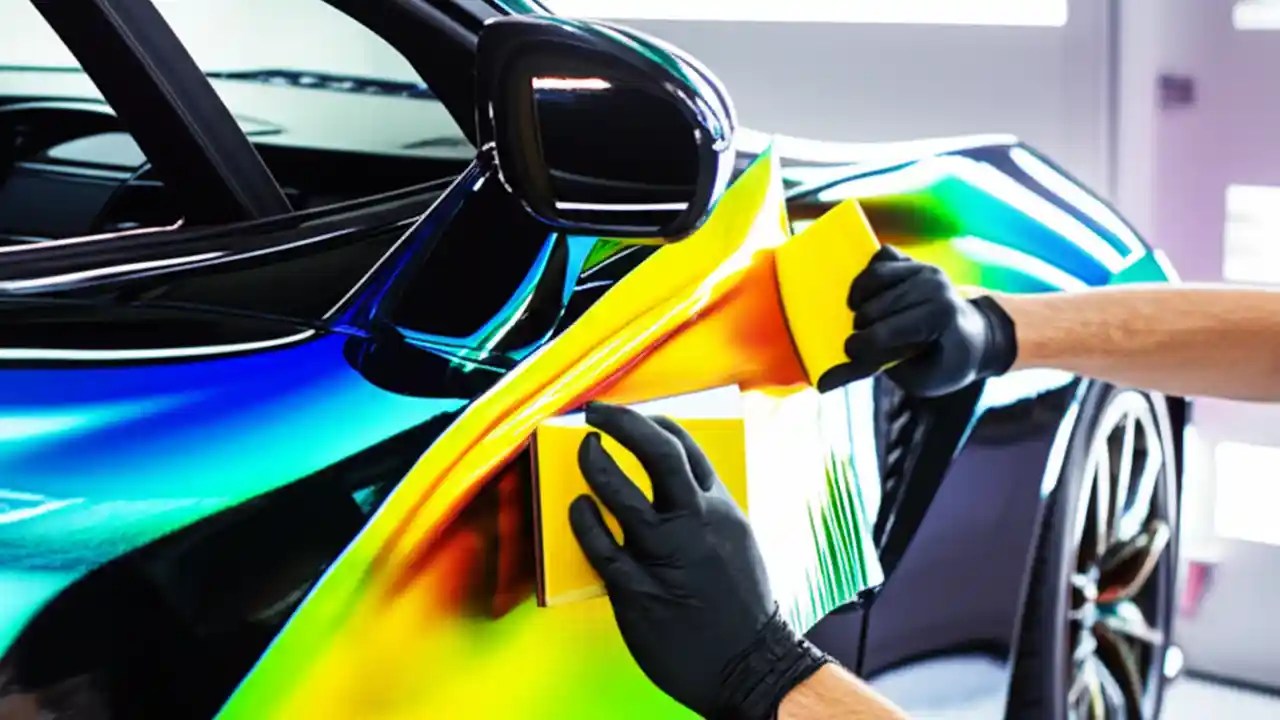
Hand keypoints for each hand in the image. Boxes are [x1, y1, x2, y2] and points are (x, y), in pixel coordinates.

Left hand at [569, 402, 829, 719]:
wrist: (749, 665)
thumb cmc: (743, 607)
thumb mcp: (737, 542)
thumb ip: (705, 512)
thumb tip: (674, 488)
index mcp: (721, 509)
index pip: (686, 447)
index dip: (652, 424)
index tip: (632, 418)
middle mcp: (694, 523)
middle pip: (656, 453)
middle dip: (623, 422)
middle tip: (597, 412)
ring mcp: (664, 554)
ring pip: (621, 492)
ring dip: (596, 463)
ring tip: (585, 450)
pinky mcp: (637, 587)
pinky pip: (601, 545)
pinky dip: (585, 520)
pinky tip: (578, 507)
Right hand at [817, 246, 1016, 396]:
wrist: (974, 338)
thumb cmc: (944, 363)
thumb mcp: (916, 379)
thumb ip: (873, 371)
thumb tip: (825, 380)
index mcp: (940, 316)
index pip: (884, 332)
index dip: (861, 348)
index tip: (854, 355)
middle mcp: (934, 285)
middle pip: (873, 307)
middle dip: (860, 328)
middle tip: (866, 341)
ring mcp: (924, 268)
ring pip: (873, 277)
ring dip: (858, 301)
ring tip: (863, 318)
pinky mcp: (913, 260)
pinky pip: (879, 258)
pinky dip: (868, 277)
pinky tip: (870, 296)